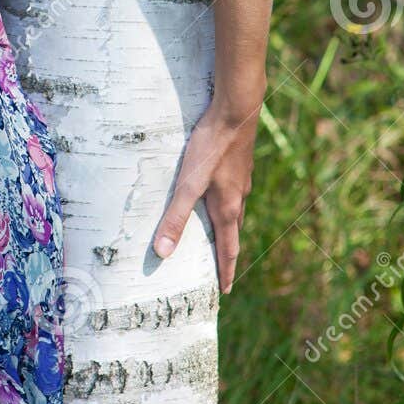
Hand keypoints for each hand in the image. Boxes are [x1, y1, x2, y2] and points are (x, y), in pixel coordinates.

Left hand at [151, 94, 259, 294]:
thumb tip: (163, 253)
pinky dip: (225, 205)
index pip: (227, 250)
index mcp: (227, 208)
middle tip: (219, 269)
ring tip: (217, 236)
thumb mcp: (188, 184)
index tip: (224, 291)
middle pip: (232, 233)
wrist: (236, 112)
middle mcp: (238, 198)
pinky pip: (232, 193)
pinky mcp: (238, 164)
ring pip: (234, 212)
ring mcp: (240, 180)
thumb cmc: (210, 147)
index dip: (225, 272)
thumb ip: (175, 217)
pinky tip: (216, 194)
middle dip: (225, 253)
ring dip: (226, 228)